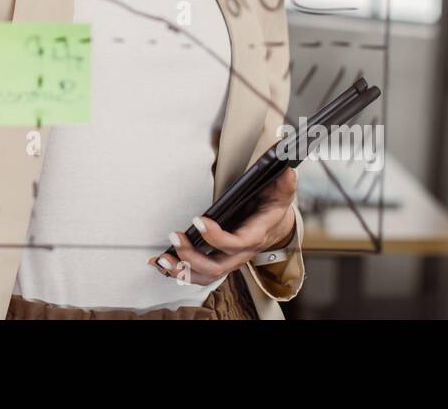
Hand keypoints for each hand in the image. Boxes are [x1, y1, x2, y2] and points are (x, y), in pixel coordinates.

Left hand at [147, 167, 297, 284]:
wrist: (276, 223)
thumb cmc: (273, 206)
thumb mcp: (282, 192)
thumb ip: (284, 184)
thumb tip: (287, 172)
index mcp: (256, 235)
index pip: (238, 244)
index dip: (217, 237)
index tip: (200, 220)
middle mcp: (243, 253)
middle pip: (218, 266)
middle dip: (193, 257)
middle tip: (175, 238)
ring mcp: (230, 260)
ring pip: (207, 275)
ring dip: (183, 270)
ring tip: (162, 259)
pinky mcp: (219, 260)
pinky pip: (199, 273)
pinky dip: (178, 271)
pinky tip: (160, 264)